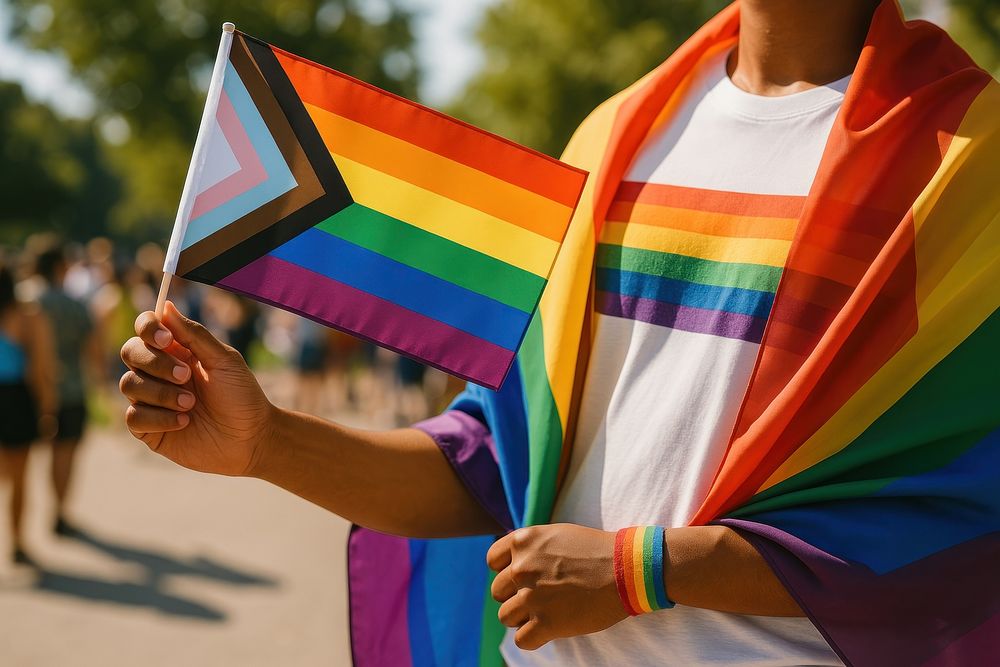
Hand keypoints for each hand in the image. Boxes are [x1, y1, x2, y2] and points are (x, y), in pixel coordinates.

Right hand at [119, 301, 273, 475]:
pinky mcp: (149, 428)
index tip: (165, 338)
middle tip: (186, 377)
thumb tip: (166, 306)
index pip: (145, 328)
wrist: (251, 438)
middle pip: (129, 352)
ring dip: (162, 393)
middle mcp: (159, 372)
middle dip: (156, 363)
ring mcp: (151, 400)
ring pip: (128, 383)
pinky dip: (159, 418)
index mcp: (177, 350)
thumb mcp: (224, 360)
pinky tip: (184, 423)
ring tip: (191, 405)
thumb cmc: (242, 396)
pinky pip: (133, 416)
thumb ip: (195, 335)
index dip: (147, 328)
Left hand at [487, 523, 627, 650]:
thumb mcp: (557, 534)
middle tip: (541, 596)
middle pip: (498, 591)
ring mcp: (532, 596)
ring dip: (522, 618)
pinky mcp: (546, 623)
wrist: (626, 569)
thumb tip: (513, 562)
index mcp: (523, 541)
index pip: (493, 561)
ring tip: (546, 612)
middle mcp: (522, 567)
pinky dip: (533, 638)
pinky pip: (521, 640)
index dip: (506, 570)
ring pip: (505, 616)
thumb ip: (532, 547)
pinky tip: (549, 630)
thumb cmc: (597, 551)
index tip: (524, 576)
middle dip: (516, 595)